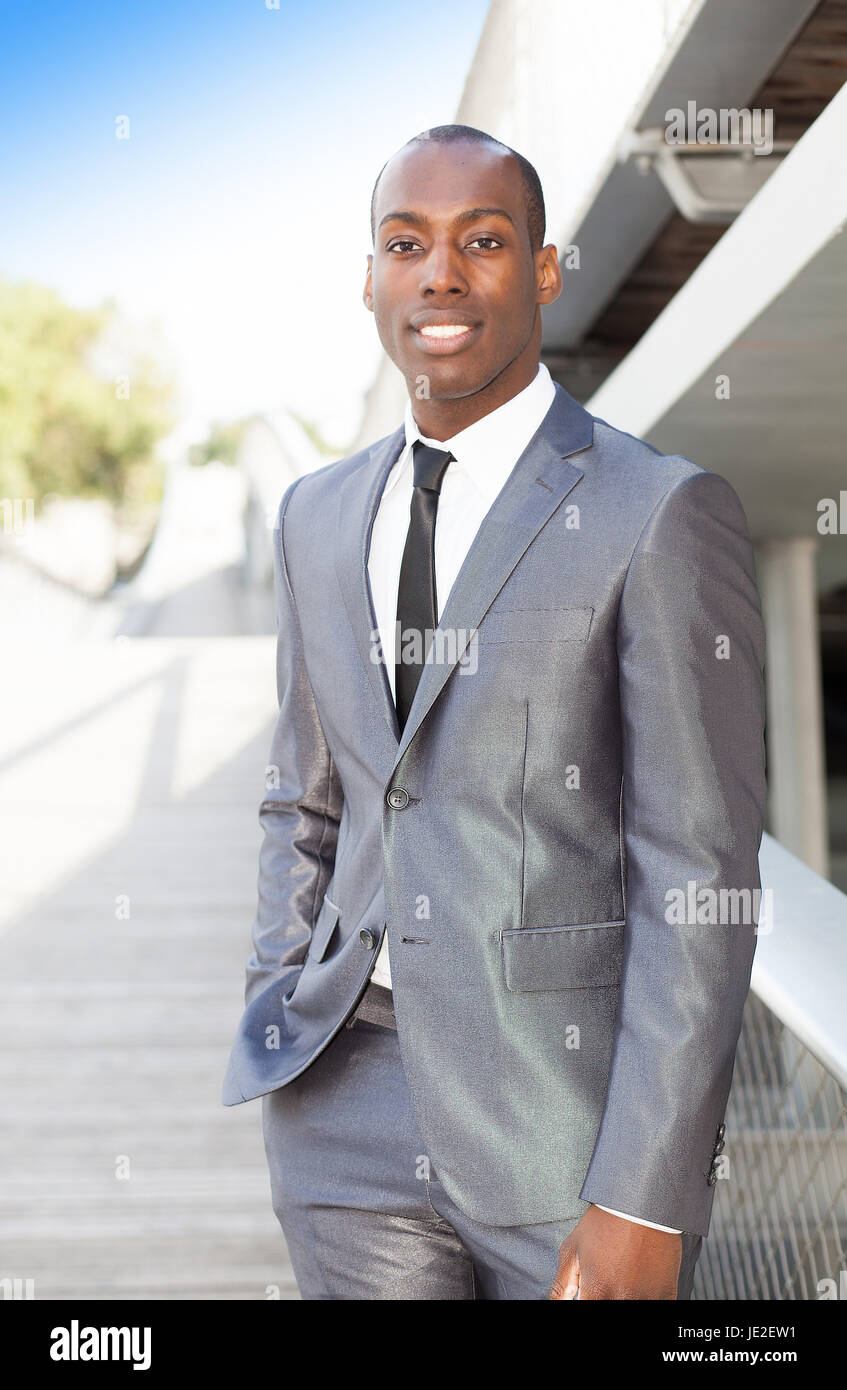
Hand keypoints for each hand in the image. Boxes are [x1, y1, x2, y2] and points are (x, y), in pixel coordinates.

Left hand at [549, 1204, 681, 1299]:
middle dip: (605, 1297)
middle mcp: (622, 1300)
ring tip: (624, 1279)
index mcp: (597, 1292)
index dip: (586, 1302)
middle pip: (610, 1311)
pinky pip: (658, 1308)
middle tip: (607, 1282)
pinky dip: (647, 1298)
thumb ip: (562, 1284)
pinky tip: (641, 1285)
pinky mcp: (667, 1293)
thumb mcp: (572, 1248)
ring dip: (626, 1298)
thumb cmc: (605, 1222)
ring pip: (632, 1309)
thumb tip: (558, 1304)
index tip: (588, 1296)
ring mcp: (647, 1298)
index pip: (586, 1313)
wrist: (641, 1203)